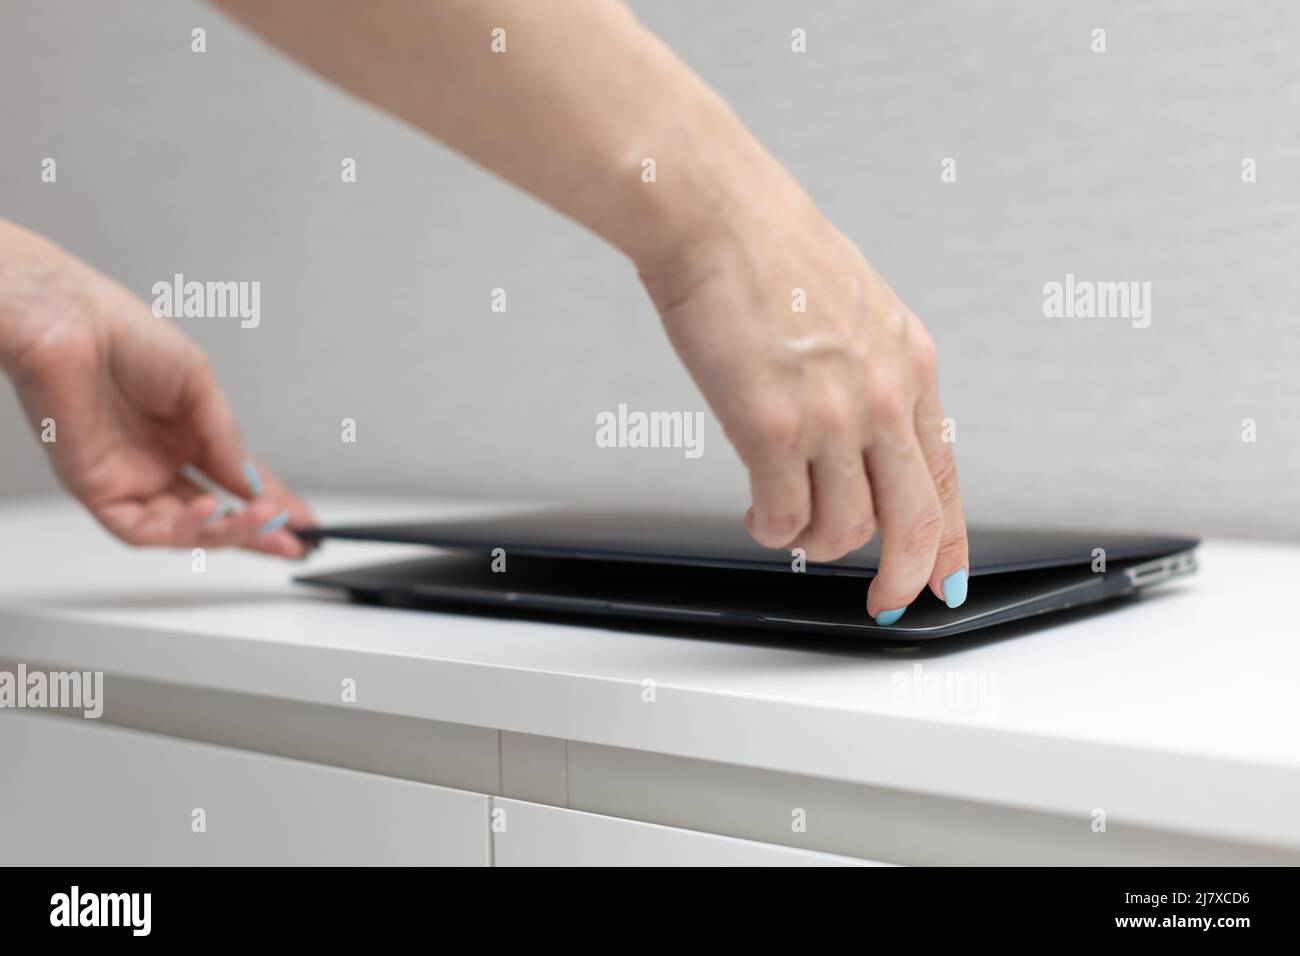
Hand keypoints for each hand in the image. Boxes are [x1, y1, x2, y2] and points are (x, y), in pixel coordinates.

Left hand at [0, 222, 312, 557]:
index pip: (236, 483)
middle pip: (215, 516)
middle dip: (257, 533)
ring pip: (183, 531)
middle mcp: (158, 462)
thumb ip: (227, 442)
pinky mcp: (98, 491)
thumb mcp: (200, 387)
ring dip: (227, 532)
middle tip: (292, 543)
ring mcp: (129, 478)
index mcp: (186, 435)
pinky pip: (143, 528)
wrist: (71, 323)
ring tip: (263, 520)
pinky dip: (181, 530)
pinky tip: (210, 510)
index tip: (305, 524)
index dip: (273, 505)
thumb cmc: (125, 336)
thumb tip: (253, 485)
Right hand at [639, 176, 968, 623]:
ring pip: (843, 528)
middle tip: (885, 600)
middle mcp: (884, 396)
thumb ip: (870, 375)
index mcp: (911, 365)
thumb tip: (860, 436)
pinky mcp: (774, 430)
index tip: (944, 577)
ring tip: (785, 522)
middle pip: (914, 520)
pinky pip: (783, 518)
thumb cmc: (770, 249)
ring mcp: (833, 417)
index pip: (947, 476)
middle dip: (903, 576)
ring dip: (812, 542)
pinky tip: (756, 513)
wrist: (716, 215)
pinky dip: (770, 531)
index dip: (949, 541)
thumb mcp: (856, 309)